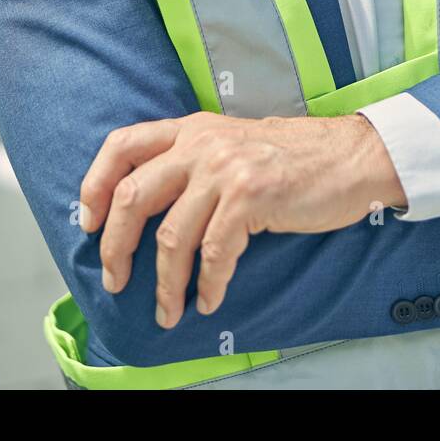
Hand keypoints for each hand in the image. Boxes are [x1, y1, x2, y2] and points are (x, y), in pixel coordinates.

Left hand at [79, 112, 404, 326]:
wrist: (351, 156)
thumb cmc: (295, 158)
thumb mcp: (234, 144)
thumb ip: (195, 161)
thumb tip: (153, 207)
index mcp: (192, 129)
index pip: (122, 146)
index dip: (95, 185)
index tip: (88, 223)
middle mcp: (201, 143)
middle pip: (133, 197)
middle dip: (116, 247)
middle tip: (116, 280)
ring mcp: (225, 169)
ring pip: (171, 236)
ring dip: (165, 284)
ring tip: (169, 311)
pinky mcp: (250, 197)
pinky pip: (214, 253)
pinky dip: (207, 284)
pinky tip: (209, 300)